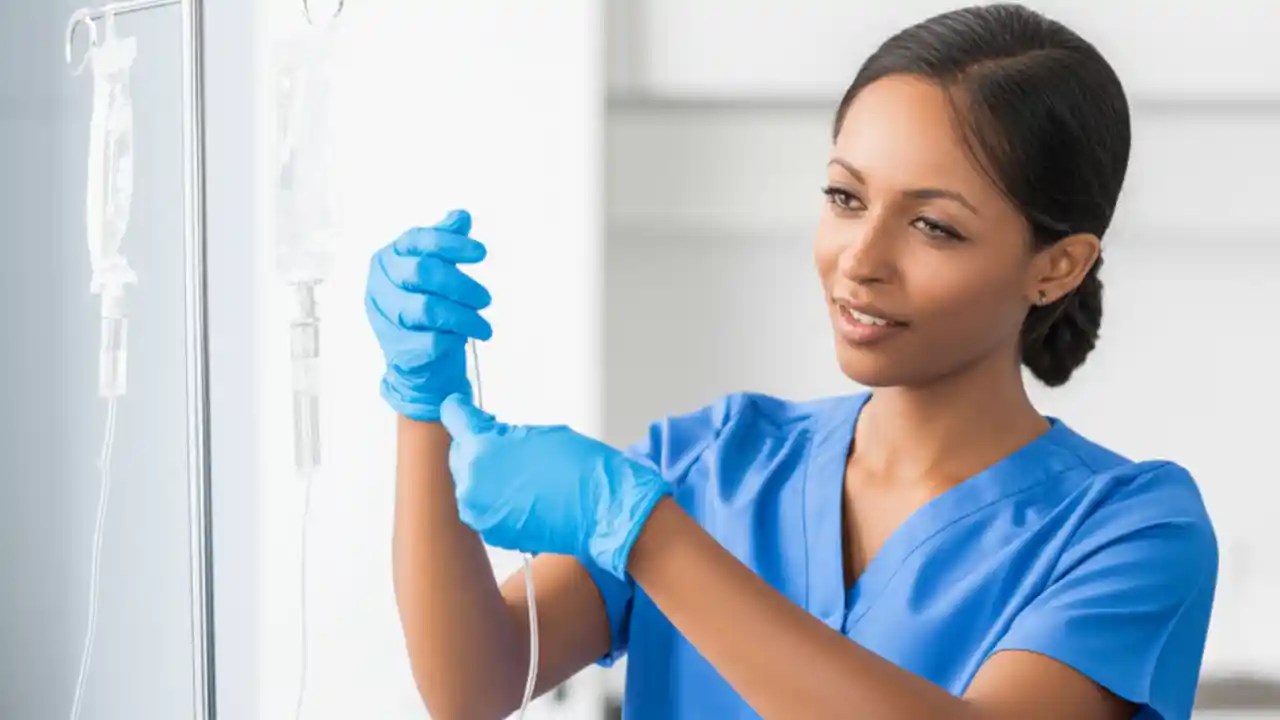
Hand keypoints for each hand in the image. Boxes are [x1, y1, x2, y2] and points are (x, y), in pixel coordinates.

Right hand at [365, 210, 491, 421]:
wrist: (418, 364)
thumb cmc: (427, 309)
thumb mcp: (435, 271)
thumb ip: (445, 243)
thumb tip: (461, 216)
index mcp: (386, 259)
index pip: (416, 239)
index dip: (451, 243)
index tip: (481, 253)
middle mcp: (379, 285)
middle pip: (423, 272)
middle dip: (461, 284)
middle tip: (485, 299)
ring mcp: (386, 318)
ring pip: (430, 308)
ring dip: (466, 316)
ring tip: (483, 325)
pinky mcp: (400, 348)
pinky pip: (435, 339)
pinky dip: (457, 338)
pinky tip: (467, 339)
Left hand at [439, 394, 670, 578]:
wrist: (601, 510)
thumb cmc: (579, 467)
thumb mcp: (536, 433)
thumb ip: (502, 434)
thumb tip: (487, 436)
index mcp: (481, 449)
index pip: (454, 418)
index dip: (459, 410)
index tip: (459, 407)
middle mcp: (472, 482)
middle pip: (459, 454)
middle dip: (475, 447)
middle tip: (504, 445)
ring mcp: (480, 512)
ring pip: (469, 483)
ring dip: (485, 475)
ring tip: (519, 473)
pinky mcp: (492, 532)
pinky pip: (483, 507)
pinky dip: (495, 499)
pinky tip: (522, 494)